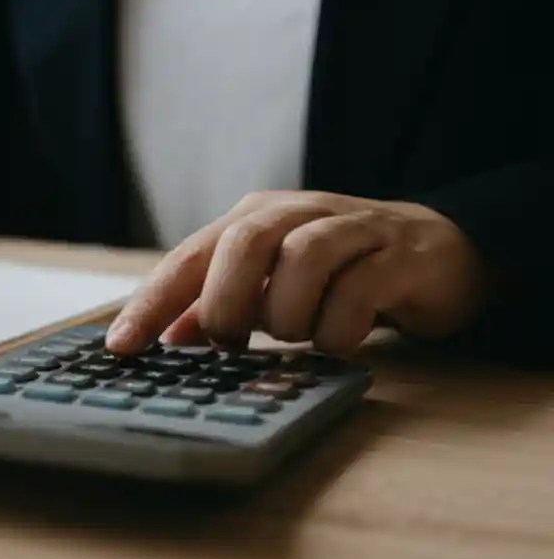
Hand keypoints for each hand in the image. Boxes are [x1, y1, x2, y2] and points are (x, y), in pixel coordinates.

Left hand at [106, 190, 490, 355]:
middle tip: (233, 345)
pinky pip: (360, 288)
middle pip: (244, 244)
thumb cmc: (336, 273)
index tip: (120, 346)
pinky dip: (339, 326)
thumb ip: (220, 307)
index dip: (152, 301)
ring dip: (289, 315)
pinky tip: (337, 341)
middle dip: (227, 304)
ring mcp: (353, 228)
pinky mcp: (400, 256)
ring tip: (296, 338)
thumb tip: (167, 337)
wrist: (437, 253)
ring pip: (303, 259)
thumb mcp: (270, 287)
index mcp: (254, 217)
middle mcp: (298, 213)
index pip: (188, 256)